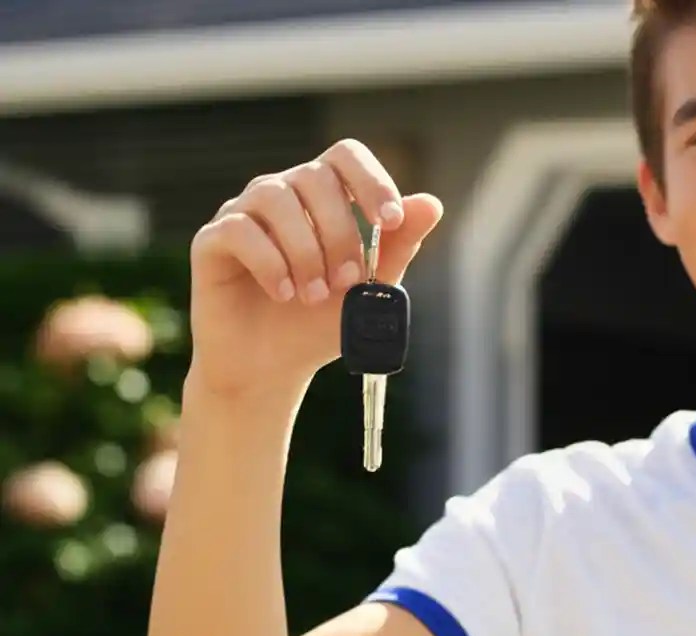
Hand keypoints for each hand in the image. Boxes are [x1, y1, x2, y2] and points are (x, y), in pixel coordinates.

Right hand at [186, 138, 442, 397]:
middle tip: (348, 281)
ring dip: (305, 250)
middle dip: (340, 232)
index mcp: (323, 196)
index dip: (371, 180)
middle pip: (314, 177)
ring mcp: (243, 212)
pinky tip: (285, 293)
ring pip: (276, 198)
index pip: (346, 155)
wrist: (271, 367)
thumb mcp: (370, 288)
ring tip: (314, 295)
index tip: (389, 222)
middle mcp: (282, 193)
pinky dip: (270, 262)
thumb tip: (431, 203)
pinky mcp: (211, 241)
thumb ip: (398, 246)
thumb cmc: (319, 323)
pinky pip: (240, 229)